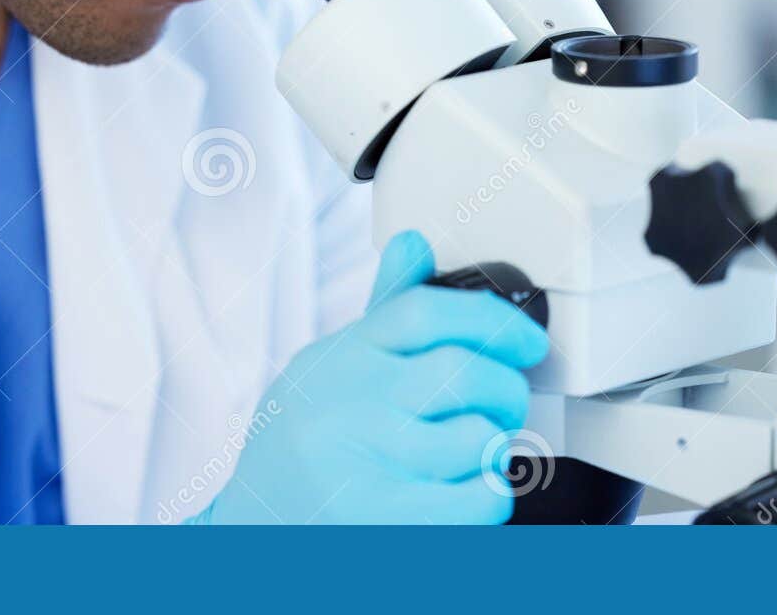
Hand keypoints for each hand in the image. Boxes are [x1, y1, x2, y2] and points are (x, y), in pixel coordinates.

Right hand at [196, 230, 550, 523]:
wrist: (249, 533)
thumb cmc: (302, 449)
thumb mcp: (329, 369)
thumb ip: (383, 314)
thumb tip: (415, 243)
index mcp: (341, 358)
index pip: (422, 311)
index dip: (490, 319)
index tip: (527, 340)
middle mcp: (350, 402)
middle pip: (464, 372)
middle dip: (505, 392)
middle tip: (500, 407)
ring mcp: (365, 460)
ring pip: (480, 437)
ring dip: (492, 449)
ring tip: (465, 457)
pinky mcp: (384, 519)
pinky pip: (479, 497)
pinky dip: (488, 495)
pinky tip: (462, 494)